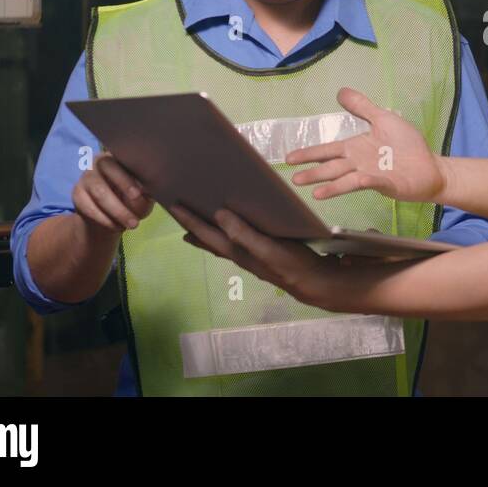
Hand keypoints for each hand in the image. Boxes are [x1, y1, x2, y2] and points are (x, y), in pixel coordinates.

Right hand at [70, 152, 153, 231]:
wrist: (110, 218)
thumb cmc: (133, 200)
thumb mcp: (145, 196)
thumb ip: (148, 191)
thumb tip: (147, 192)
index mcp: (121, 156)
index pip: (124, 158)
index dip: (131, 175)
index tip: (138, 193)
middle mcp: (100, 161)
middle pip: (109, 170)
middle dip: (125, 188)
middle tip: (137, 211)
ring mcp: (86, 176)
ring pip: (101, 192)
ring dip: (118, 211)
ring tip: (133, 224)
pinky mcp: (77, 193)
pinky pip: (90, 207)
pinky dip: (106, 220)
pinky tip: (117, 226)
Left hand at [167, 204, 333, 305]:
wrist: (314, 282)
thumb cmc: (289, 264)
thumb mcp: (265, 248)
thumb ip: (242, 233)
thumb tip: (219, 214)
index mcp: (237, 251)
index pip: (207, 234)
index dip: (190, 221)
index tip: (173, 205)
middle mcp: (240, 254)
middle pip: (210, 240)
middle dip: (194, 229)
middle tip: (179, 215)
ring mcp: (252, 255)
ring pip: (222, 242)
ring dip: (209, 233)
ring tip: (198, 225)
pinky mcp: (264, 252)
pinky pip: (239, 240)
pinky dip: (230, 232)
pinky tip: (237, 228)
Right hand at [286, 87, 447, 203]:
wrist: (430, 166)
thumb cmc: (406, 144)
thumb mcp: (383, 119)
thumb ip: (362, 107)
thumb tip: (340, 91)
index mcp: (355, 149)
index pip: (327, 151)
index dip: (309, 154)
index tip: (289, 158)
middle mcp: (358, 164)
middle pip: (332, 168)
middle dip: (313, 173)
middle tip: (294, 179)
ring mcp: (371, 176)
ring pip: (346, 180)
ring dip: (331, 186)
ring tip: (314, 193)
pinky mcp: (386, 184)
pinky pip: (373, 182)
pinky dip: (363, 181)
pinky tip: (357, 181)